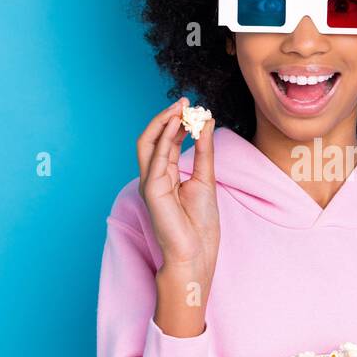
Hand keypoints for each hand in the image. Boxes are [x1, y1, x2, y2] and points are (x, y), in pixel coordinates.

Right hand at [137, 97, 218, 336]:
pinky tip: (178, 124)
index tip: (193, 108)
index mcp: (165, 176)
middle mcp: (153, 178)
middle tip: (185, 101)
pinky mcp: (151, 191)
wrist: (195, 255)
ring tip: (182, 107)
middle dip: (167, 117)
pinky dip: (165, 137)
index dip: (177, 122)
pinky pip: (154, 158)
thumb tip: (207, 123)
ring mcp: (150, 184)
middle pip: (153, 138)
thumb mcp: (206, 180)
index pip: (165, 142)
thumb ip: (204, 151)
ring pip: (148, 143)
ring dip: (165, 122)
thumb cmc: (199, 226)